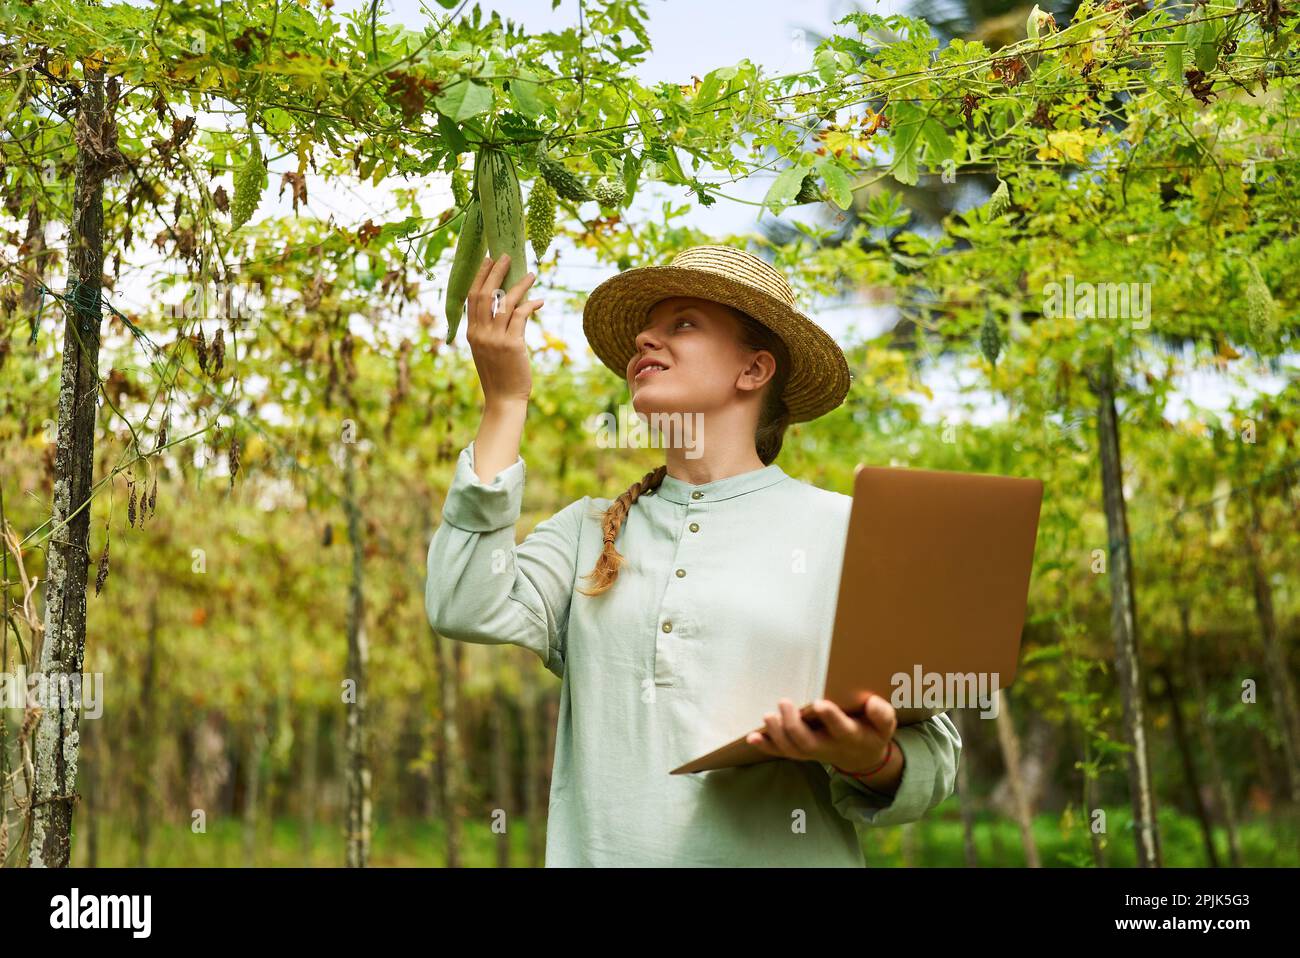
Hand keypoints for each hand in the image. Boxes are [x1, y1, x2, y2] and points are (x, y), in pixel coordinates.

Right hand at [466, 253, 542, 405]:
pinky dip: (531, 304)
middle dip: (496, 272)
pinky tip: (539, 300)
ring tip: (532, 274)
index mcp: (471, 333)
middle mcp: (480, 333)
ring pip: (505, 301)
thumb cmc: (499, 376)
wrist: (504, 399)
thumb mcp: (488, 350)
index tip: (488, 261)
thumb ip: (491, 330)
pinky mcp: (512, 344)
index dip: (480, 277)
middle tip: (506, 256)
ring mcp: (495, 338)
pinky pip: (521, 316)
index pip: (472, 298)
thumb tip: (508, 309)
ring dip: (519, 285)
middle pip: (485, 294)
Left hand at [746, 692, 897, 773]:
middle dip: (793, 725)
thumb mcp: (885, 725)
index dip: (831, 718)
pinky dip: (767, 746)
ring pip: (793, 749)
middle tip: (784, 702)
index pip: (842, 729)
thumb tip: (872, 703)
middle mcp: (830, 747)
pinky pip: (783, 753)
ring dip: (777, 735)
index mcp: (852, 736)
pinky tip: (753, 737)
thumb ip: (882, 714)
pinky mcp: (802, 752)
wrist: (863, 757)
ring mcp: (814, 752)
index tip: (820, 703)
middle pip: (808, 742)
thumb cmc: (871, 732)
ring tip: (768, 716)